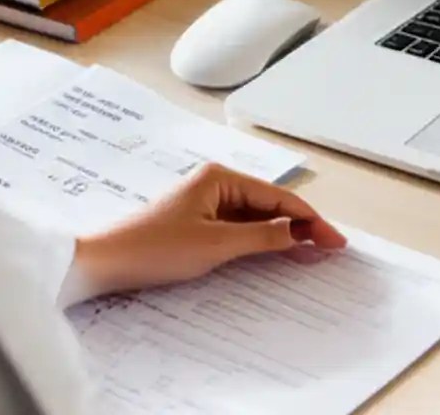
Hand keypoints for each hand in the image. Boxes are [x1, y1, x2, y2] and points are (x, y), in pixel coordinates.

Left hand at [72, 163, 345, 297]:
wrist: (105, 261)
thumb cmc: (152, 248)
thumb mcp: (215, 245)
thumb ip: (262, 237)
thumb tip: (298, 232)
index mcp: (220, 178)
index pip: (279, 199)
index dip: (311, 221)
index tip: (334, 241)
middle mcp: (215, 184)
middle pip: (270, 205)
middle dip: (302, 227)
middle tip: (330, 249)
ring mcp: (206, 203)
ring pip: (257, 218)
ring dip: (282, 235)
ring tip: (311, 254)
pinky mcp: (197, 222)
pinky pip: (239, 228)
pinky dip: (260, 241)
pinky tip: (275, 254)